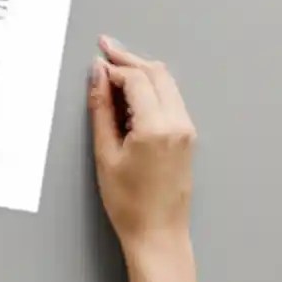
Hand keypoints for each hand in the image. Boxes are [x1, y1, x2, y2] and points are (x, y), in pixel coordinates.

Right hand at [88, 35, 196, 256]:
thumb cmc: (126, 201)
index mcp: (157, 127)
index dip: (113, 67)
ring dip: (141, 72)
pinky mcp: (187, 136)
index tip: (94, 64)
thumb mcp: (105, 153)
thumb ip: (101, 108)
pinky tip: (129, 94)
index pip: (137, 79)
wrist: (157, 233)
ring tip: (113, 70)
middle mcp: (178, 123)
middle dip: (129, 59)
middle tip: (104, 48)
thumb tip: (97, 74)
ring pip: (167, 83)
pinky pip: (171, 99)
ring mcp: (187, 129)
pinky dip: (150, 88)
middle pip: (157, 73)